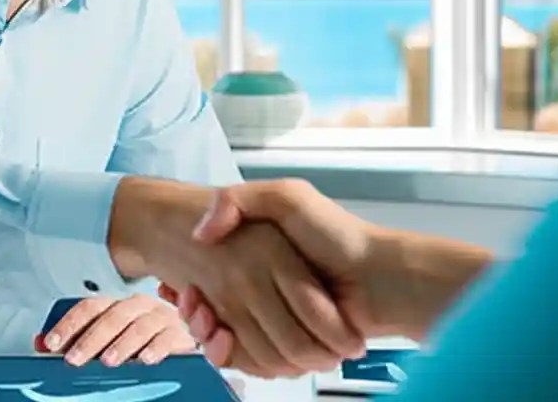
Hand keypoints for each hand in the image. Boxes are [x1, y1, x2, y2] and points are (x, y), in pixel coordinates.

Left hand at [42, 294, 196, 366]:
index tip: (51, 343)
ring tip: (107, 360)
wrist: (191, 332)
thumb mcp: (109, 336)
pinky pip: (168, 338)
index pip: (89, 307)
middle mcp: (138, 306)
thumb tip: (39, 343)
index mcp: (117, 304)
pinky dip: (156, 348)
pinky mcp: (181, 333)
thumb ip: (76, 339)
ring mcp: (161, 317)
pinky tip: (145, 359)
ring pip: (138, 326)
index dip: (68, 324)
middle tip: (74, 358)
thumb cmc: (144, 336)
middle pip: (111, 317)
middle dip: (90, 338)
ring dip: (121, 344)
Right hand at [167, 179, 491, 372]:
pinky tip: (223, 342)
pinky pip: (249, 359)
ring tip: (204, 323)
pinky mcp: (286, 347)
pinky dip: (233, 355)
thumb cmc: (339, 235)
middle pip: (210, 311)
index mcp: (259, 259)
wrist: (381, 279)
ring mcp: (274, 320)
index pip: (206, 277)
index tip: (177, 288)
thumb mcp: (287, 198)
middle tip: (188, 306)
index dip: (188, 288)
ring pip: (224, 337)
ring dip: (207, 335)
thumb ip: (239, 200)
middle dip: (194, 312)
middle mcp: (263, 291)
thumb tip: (201, 230)